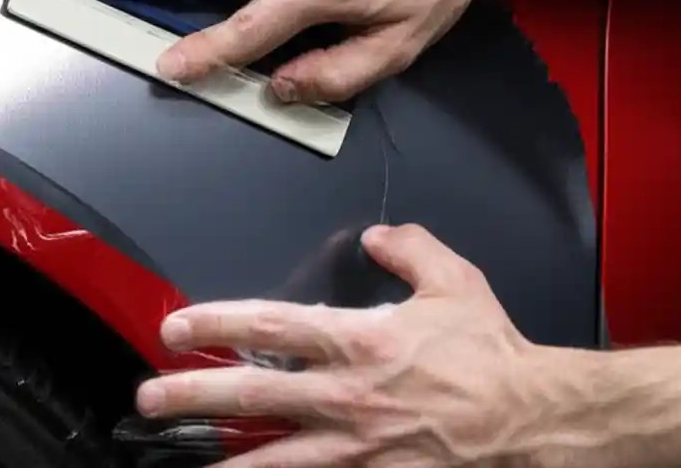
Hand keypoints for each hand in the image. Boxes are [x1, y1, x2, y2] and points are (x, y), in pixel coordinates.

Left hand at [134, 224, 586, 466]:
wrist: (531, 421)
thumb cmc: (493, 356)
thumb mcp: (455, 283)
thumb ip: (411, 249)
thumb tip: (378, 236)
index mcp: (360, 342)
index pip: (271, 326)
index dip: (217, 323)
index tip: (177, 327)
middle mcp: (347, 397)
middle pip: (253, 396)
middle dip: (193, 396)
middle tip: (148, 400)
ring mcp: (357, 447)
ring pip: (274, 459)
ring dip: (225, 461)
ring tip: (184, 466)